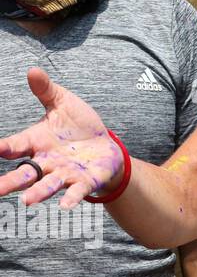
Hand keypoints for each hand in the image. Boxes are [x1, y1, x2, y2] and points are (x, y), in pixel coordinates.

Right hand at [0, 68, 121, 208]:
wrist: (106, 146)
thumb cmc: (78, 125)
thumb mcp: (63, 103)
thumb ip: (46, 91)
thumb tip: (33, 70)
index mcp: (36, 142)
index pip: (15, 146)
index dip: (3, 148)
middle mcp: (46, 161)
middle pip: (24, 173)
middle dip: (9, 182)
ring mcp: (64, 174)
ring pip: (47, 185)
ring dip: (37, 193)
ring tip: (27, 201)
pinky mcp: (84, 181)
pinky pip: (76, 191)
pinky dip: (71, 198)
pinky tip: (66, 206)